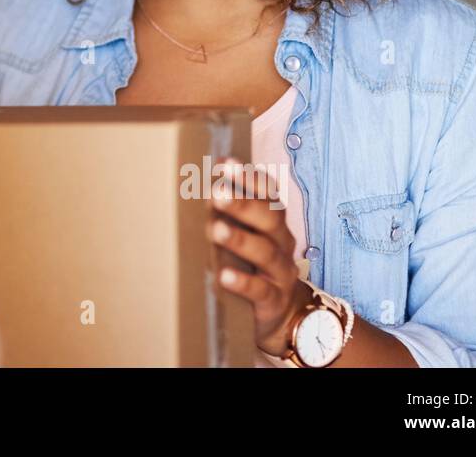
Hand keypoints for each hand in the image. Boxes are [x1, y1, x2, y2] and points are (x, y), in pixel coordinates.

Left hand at [205, 156, 310, 356]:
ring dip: (240, 239)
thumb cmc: (253, 263)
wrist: (281, 310)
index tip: (225, 164)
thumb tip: (193, 185)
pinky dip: (243, 282)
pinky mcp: (274, 300)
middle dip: (244, 203)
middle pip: (269, 218)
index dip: (249, 177)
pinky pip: (261, 290)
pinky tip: (223, 276)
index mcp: (273, 221)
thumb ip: (225, 212)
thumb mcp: (244, 234)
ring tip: (216, 229)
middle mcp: (282, 242)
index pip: (269, 193)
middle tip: (217, 192)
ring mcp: (281, 272)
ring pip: (266, 252)